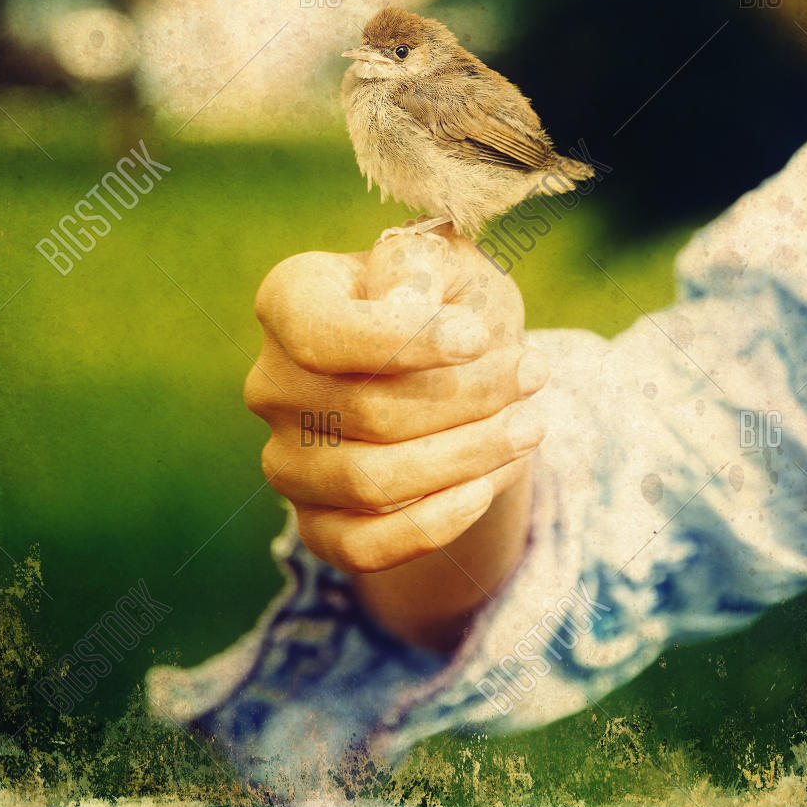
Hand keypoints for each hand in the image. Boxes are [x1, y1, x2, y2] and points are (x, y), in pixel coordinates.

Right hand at [244, 233, 549, 648]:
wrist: (452, 372)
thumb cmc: (447, 301)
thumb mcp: (446, 260)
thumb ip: (420, 267)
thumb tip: (405, 305)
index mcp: (289, 302)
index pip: (322, 334)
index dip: (401, 343)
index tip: (477, 336)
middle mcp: (271, 383)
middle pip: (366, 410)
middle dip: (466, 398)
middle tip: (535, 374)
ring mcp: (285, 458)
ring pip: (371, 481)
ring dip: (465, 458)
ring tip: (531, 425)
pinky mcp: (314, 521)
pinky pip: (363, 546)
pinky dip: (431, 524)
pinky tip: (484, 488)